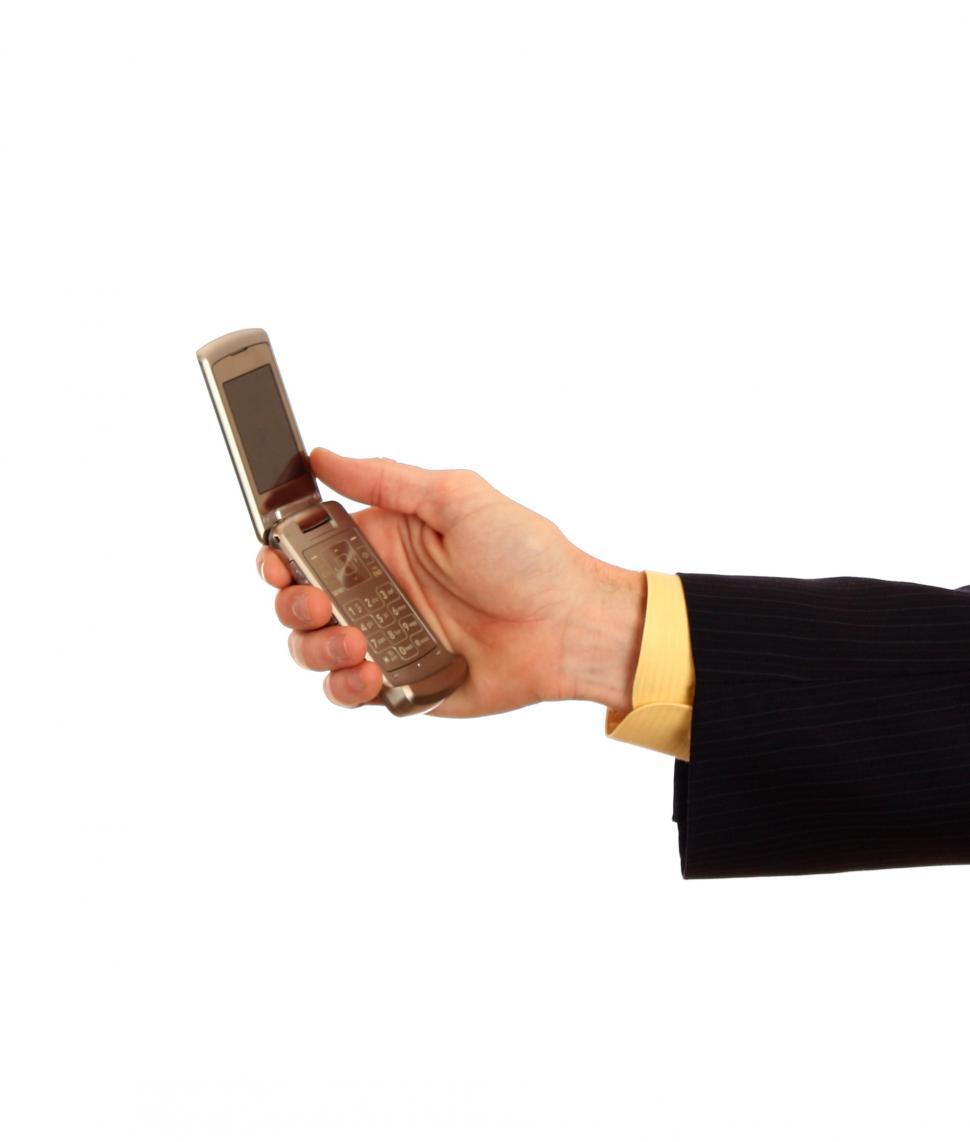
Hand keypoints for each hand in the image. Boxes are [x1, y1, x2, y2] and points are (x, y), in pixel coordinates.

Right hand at [257, 448, 646, 717]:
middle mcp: (378, 592)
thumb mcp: (456, 498)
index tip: (274, 560)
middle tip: (316, 605)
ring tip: (355, 643)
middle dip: (290, 606)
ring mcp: (388, 639)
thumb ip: (384, 479)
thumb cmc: (527, 555)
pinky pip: (352, 692)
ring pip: (315, 651)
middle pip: (298, 603)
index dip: (278, 556)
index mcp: (382, 543)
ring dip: (316, 648)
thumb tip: (322, 456)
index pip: (306, 548)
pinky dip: (347, 686)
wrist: (571, 624)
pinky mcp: (404, 684)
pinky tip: (371, 672)